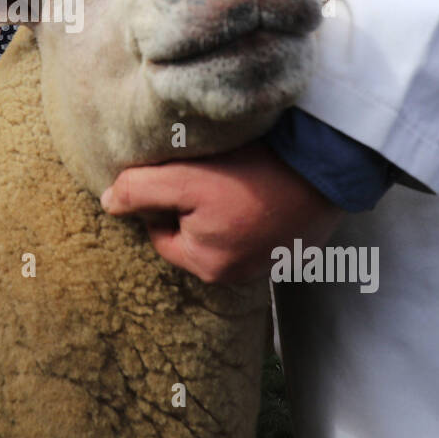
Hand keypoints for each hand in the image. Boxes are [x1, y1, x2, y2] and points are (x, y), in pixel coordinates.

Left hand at [101, 141, 343, 284]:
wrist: (330, 163)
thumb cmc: (254, 173)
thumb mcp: (185, 179)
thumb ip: (138, 191)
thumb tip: (108, 203)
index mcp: (209, 267)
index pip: (160, 234)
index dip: (163, 199)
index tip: (183, 172)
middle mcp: (240, 274)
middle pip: (193, 232)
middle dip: (194, 201)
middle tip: (211, 168)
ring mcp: (271, 259)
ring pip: (225, 226)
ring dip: (224, 200)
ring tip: (240, 171)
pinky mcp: (295, 241)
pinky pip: (258, 222)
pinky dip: (255, 201)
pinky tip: (263, 179)